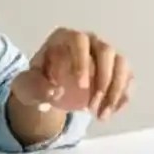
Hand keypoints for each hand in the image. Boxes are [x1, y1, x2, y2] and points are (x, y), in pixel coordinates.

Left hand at [10, 28, 133, 120]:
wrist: (50, 89)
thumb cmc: (37, 81)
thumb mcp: (26, 85)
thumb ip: (35, 87)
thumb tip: (54, 92)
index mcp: (67, 37)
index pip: (79, 41)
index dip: (83, 60)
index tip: (81, 86)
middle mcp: (90, 41)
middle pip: (107, 51)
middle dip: (104, 80)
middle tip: (92, 107)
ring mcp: (106, 54)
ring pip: (122, 65)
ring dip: (116, 92)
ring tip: (102, 115)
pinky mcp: (116, 69)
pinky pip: (127, 79)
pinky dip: (122, 97)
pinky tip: (110, 113)